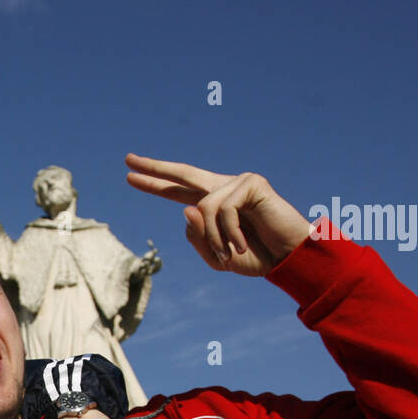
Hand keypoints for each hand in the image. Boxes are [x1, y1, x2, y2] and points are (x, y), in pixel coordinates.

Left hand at [125, 152, 311, 275]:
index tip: (130, 173)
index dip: (155, 182)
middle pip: (183, 174)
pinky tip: (241, 245)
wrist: (289, 259)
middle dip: (155, 169)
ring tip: (231, 254)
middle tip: (128, 159)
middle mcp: (223, 189)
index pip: (178, 190)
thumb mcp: (218, 256)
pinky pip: (223, 209)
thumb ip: (198, 238)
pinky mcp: (252, 183)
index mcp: (213, 205)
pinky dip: (229, 233)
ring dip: (215, 238)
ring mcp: (238, 183)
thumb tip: (186, 209)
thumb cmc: (257, 258)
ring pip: (204, 208)